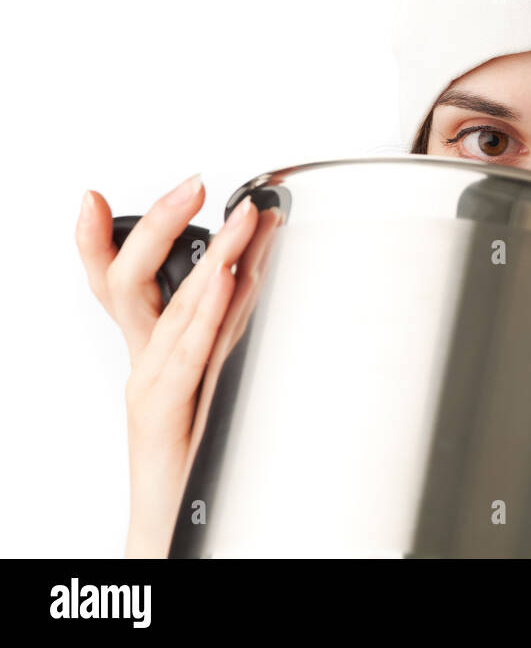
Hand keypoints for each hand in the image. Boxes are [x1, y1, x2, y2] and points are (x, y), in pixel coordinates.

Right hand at [74, 174, 274, 556]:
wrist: (174, 533)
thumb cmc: (195, 455)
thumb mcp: (210, 378)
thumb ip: (221, 332)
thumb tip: (252, 278)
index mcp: (150, 347)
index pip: (114, 280)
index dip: (95, 239)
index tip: (91, 196)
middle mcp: (143, 360)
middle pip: (127, 280)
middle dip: (159, 224)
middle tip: (193, 184)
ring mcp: (150, 386)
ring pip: (169, 308)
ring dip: (211, 254)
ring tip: (240, 217)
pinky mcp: (166, 414)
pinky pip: (188, 355)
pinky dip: (208, 312)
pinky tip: (227, 281)